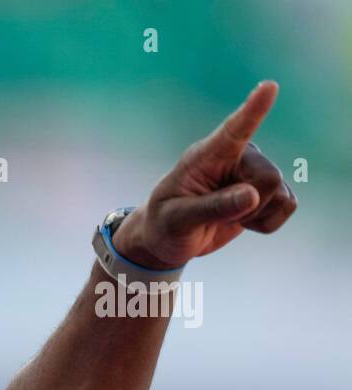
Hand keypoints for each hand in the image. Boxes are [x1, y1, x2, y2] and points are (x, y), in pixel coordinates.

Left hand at [112, 80, 297, 270]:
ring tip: (225, 215)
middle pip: (268, 178)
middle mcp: (236, 156)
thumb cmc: (165, 224)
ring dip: (255, 215)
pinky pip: (287, 206)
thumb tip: (253, 195)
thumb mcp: (178, 220)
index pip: (234, 130)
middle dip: (248, 206)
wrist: (170, 239)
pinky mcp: (268, 189)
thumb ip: (213, 207)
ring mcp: (254, 171)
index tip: (269, 86)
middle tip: (214, 213)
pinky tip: (242, 219)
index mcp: (206, 156)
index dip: (253, 110)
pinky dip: (266, 222)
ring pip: (279, 194)